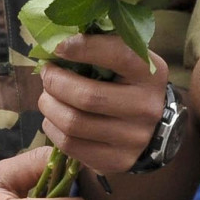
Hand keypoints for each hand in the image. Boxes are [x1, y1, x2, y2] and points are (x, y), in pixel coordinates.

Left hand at [41, 34, 172, 175]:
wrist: (153, 128)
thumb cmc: (129, 85)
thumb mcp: (128, 61)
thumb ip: (102, 47)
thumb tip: (58, 39)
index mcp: (151, 74)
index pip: (118, 55)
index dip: (84, 48)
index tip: (58, 47)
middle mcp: (145, 107)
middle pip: (87, 96)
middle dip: (56, 82)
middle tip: (47, 74)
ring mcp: (132, 139)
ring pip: (74, 123)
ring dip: (49, 106)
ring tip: (47, 96)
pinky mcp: (116, 161)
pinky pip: (70, 145)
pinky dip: (53, 128)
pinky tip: (54, 118)